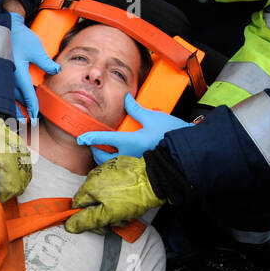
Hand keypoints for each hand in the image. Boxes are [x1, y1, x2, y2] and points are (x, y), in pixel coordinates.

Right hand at [9, 12, 59, 121]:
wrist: (1, 26)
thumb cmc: (18, 36)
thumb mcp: (35, 48)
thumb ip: (46, 62)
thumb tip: (56, 70)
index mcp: (19, 74)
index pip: (28, 96)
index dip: (33, 108)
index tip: (34, 118)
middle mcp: (9, 78)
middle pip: (18, 100)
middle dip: (22, 112)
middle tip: (27, 122)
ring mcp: (3, 75)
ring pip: (10, 96)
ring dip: (15, 106)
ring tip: (18, 116)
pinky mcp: (0, 72)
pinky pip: (5, 89)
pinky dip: (9, 97)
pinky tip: (11, 100)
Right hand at [65, 156, 163, 232]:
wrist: (156, 179)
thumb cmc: (133, 197)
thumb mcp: (109, 214)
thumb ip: (87, 220)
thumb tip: (69, 225)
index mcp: (89, 186)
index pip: (77, 205)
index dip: (86, 219)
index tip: (100, 226)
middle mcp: (95, 175)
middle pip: (90, 201)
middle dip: (101, 215)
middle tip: (116, 221)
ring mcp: (107, 170)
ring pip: (103, 195)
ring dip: (111, 207)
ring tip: (126, 213)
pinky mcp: (119, 168)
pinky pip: (113, 185)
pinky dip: (118, 195)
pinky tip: (129, 201)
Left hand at [76, 92, 190, 164]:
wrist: (188, 153)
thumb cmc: (172, 134)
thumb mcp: (153, 118)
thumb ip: (136, 110)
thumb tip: (126, 99)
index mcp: (130, 141)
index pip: (104, 139)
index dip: (90, 137)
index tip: (81, 138)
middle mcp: (129, 156)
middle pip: (103, 157)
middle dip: (95, 151)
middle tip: (93, 145)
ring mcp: (134, 165)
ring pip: (111, 166)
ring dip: (105, 160)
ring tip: (104, 152)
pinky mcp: (140, 170)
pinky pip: (122, 170)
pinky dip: (116, 165)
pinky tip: (119, 159)